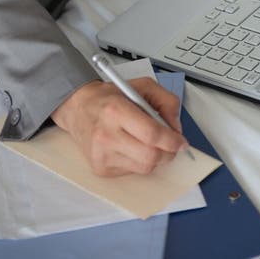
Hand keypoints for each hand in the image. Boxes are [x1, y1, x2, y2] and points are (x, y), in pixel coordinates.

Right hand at [50, 77, 188, 175]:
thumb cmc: (110, 97)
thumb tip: (176, 128)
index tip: (181, 141)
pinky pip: (131, 172)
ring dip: (154, 158)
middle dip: (168, 153)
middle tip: (171, 145)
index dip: (172, 141)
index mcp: (117, 110)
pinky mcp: (100, 169)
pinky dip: (139, 162)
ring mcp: (102, 155)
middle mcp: (107, 135)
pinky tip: (132, 147)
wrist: (78, 107)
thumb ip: (166, 101)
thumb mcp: (142, 86)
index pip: (152, 134)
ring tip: (149, 143)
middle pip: (150, 157)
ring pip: (144, 168)